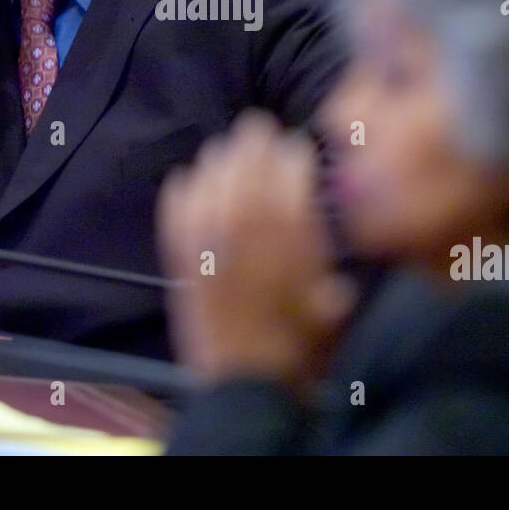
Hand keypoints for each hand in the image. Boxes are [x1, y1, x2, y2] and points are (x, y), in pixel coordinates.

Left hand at [155, 111, 355, 387]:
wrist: (246, 381)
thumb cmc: (300, 343)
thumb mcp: (332, 298)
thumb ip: (327, 256)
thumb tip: (329, 216)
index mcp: (292, 226)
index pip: (292, 163)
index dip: (294, 153)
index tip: (296, 147)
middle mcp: (249, 220)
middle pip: (249, 156)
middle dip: (257, 141)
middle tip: (260, 128)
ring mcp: (209, 232)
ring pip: (211, 171)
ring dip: (222, 157)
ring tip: (228, 150)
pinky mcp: (180, 251)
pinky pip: (176, 203)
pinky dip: (183, 188)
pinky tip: (188, 179)